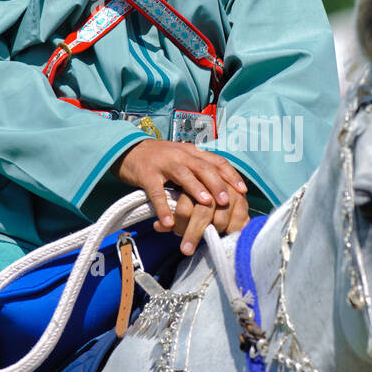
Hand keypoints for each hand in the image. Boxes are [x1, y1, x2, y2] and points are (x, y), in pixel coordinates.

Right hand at [111, 139, 248, 254]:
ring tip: (206, 204)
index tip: (243, 190)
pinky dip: (163, 208)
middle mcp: (180, 155)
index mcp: (192, 152)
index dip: (231, 175)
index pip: (216, 161)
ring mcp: (163, 163)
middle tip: (226, 201)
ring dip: (195, 189)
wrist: (128, 149)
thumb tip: (223, 192)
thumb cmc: (160, 160)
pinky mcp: (146, 174)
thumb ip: (199, 171)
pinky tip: (169, 222)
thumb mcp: (183, 159)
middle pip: (203, 167)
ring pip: (183, 174)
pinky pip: (156, 192)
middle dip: (216, 184)